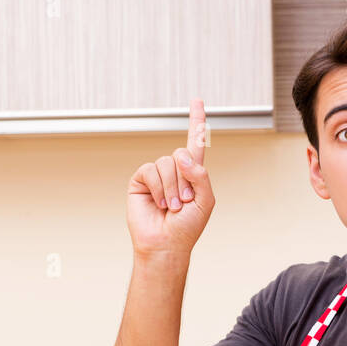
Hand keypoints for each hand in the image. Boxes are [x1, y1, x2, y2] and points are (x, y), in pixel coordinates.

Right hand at [127, 97, 214, 259]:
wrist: (166, 244)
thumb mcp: (206, 201)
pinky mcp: (140, 180)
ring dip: (172, 188)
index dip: (197, 121)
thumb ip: (201, 175)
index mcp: (193, 173)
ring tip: (172, 206)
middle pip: (181, 154)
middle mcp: (174, 170)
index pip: (196, 142)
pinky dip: (158, 188)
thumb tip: (182, 156)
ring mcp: (156, 175)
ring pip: (166, 163)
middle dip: (185, 180)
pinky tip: (159, 203)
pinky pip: (150, 170)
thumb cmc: (187, 228)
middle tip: (185, 202)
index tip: (197, 100)